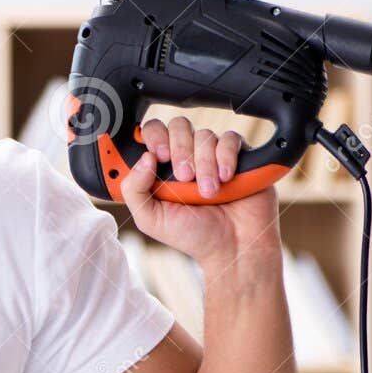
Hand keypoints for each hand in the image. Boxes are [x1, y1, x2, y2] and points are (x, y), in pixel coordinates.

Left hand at [123, 116, 281, 276]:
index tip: (158, 154)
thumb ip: (134, 190)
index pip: (153, 132)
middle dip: (180, 150)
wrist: (232, 246)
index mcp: (161, 167)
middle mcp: (186, 156)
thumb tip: (143, 158)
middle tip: (184, 177)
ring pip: (204, 135)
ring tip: (208, 192)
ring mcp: (212, 154)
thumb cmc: (192, 235)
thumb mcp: (151, 219)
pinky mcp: (238, 155)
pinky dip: (226, 157)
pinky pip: (229, 139)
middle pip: (178, 126)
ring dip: (204, 164)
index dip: (154, 136)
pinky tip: (226, 180)